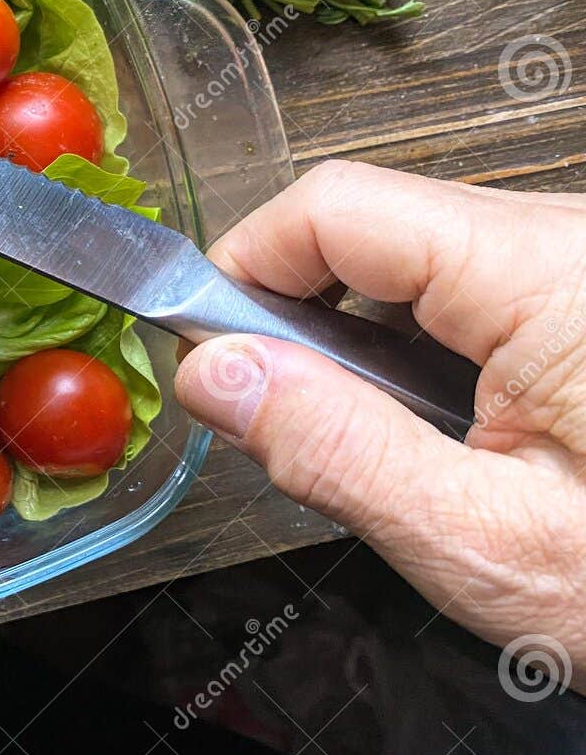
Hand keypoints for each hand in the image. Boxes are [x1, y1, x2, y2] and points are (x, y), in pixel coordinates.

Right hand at [174, 161, 585, 689]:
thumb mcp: (491, 546)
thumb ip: (336, 452)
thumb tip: (214, 376)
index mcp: (548, 277)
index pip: (334, 208)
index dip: (242, 268)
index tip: (205, 352)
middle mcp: (573, 240)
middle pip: (370, 230)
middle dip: (305, 324)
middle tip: (301, 437)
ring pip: (416, 263)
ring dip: (369, 349)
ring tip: (408, 455)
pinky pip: (474, 288)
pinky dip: (430, 356)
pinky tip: (465, 436)